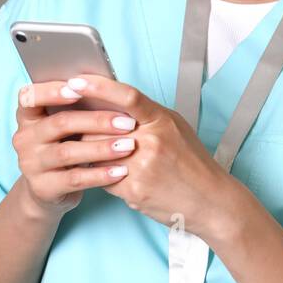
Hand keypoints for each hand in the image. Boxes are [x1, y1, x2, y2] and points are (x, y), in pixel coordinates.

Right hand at [11, 75, 139, 215]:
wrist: (48, 190)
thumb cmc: (63, 146)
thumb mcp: (64, 126)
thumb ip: (76, 107)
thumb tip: (107, 86)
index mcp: (28, 116)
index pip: (29, 96)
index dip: (51, 91)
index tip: (78, 87)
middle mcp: (24, 138)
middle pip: (59, 123)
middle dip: (97, 121)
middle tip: (127, 122)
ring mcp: (30, 164)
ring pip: (67, 152)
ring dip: (102, 148)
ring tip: (128, 146)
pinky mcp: (43, 187)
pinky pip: (74, 179)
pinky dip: (100, 174)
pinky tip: (120, 171)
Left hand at [60, 74, 235, 242]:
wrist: (209, 200)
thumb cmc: (192, 163)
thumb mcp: (175, 129)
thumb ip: (146, 116)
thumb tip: (113, 104)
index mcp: (161, 120)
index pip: (127, 96)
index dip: (98, 86)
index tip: (76, 81)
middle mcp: (151, 141)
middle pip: (101, 126)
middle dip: (86, 127)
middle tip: (73, 124)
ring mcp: (141, 166)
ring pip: (96, 152)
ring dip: (91, 152)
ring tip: (94, 152)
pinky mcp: (133, 190)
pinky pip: (103, 177)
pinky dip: (101, 174)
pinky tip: (110, 174)